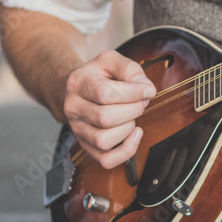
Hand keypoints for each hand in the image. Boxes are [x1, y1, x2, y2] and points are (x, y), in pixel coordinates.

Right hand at [61, 50, 155, 168]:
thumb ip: (129, 69)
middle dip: (133, 110)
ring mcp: (77, 129)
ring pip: (104, 141)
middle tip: (141, 102)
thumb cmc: (98, 75)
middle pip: (105, 118)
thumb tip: (146, 89)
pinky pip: (106, 160)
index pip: (104, 93)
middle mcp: (73, 108)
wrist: (76, 90)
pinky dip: (126, 151)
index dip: (133, 93)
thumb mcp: (111, 61)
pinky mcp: (85, 146)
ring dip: (127, 129)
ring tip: (132, 116)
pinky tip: (134, 134)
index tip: (148, 90)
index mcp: (77, 83)